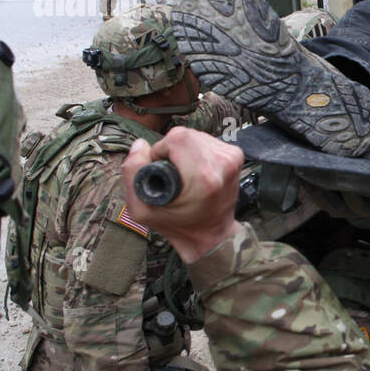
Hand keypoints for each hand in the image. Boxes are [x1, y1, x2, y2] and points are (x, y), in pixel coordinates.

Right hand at [122, 128, 244, 262]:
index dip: (160, 151)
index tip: (162, 171)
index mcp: (204, 178)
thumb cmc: (178, 225)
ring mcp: (232, 158)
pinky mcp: (236, 155)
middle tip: (172, 173)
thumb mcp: (143, 210)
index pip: (177, 138)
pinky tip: (195, 169)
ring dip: (184, 150)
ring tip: (184, 173)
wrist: (212, 235)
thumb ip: (133, 174)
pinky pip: (206, 140)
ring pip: (196, 135)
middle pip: (185, 134)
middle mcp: (223, 164)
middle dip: (171, 149)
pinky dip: (196, 151)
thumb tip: (140, 145)